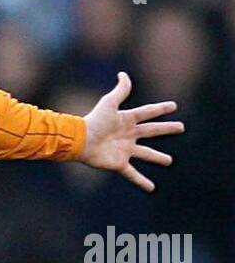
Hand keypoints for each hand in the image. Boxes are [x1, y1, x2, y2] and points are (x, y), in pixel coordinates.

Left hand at [79, 72, 182, 191]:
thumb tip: (123, 74)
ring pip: (145, 153)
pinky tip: (151, 188)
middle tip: (180, 127)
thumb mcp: (109, 103)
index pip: (148, 112)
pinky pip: (132, 174)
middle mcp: (128, 135)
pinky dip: (142, 181)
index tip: (173, 106)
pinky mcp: (119, 163)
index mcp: (127, 119)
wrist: (81, 140)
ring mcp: (125, 150)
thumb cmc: (94, 121)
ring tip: (169, 161)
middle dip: (166, 129)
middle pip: (152, 131)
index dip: (160, 109)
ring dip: (157, 157)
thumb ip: (120, 90)